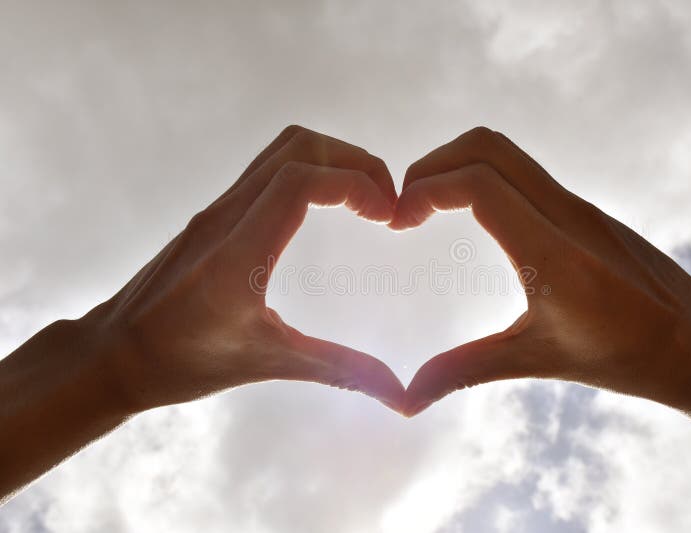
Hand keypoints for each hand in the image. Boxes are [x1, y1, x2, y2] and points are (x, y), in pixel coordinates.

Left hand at [89, 125, 404, 412]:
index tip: (387, 214)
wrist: (112, 354)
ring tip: (365, 197)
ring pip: (282, 149)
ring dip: (332, 160)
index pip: (301, 181)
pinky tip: (328, 207)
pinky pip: (268, 168)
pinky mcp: (214, 214)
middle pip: (298, 148)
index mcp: (237, 253)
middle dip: (355, 162)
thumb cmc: (181, 363)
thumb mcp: (266, 364)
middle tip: (386, 201)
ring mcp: (216, 210)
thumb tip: (400, 394)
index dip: (355, 182)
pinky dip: (310, 170)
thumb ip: (338, 369)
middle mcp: (224, 217)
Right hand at [391, 127, 690, 415]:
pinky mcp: (583, 208)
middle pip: (486, 147)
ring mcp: (579, 205)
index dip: (426, 189)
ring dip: (457, 164)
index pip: (478, 184)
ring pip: (506, 151)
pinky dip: (483, 175)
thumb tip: (406, 399)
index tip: (400, 222)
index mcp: (554, 254)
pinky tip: (471, 214)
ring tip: (428, 205)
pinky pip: (523, 171)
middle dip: (432, 165)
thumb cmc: (624, 357)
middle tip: (406, 206)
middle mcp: (567, 214)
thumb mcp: (537, 360)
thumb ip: (465, 371)